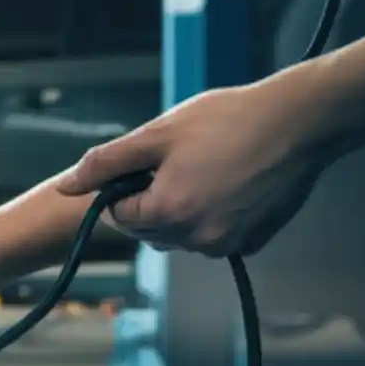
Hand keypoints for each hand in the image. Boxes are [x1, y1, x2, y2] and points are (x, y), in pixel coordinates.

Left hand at [57, 82, 326, 256]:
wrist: (300, 122)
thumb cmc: (228, 121)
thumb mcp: (157, 135)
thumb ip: (105, 164)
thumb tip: (64, 187)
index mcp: (167, 213)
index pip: (120, 216)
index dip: (127, 188)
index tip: (150, 163)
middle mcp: (196, 239)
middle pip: (149, 230)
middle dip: (152, 201)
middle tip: (180, 163)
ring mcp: (226, 245)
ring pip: (180, 236)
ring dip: (181, 211)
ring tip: (207, 169)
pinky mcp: (252, 243)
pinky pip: (214, 237)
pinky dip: (212, 218)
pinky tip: (231, 184)